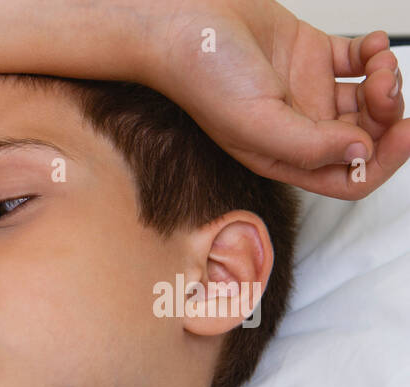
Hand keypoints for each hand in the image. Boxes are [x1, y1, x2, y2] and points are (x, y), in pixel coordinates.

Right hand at [144, 1, 408, 196]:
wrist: (184, 24)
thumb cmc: (204, 78)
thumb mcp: (255, 123)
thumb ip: (310, 146)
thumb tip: (362, 152)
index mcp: (283, 156)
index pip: (347, 177)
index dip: (381, 161)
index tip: (402, 134)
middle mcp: (298, 128)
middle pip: (366, 138)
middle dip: (388, 117)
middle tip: (383, 88)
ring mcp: (308, 91)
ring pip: (369, 100)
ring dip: (387, 81)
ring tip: (377, 62)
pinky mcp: (313, 54)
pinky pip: (359, 61)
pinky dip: (376, 53)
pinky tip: (370, 45)